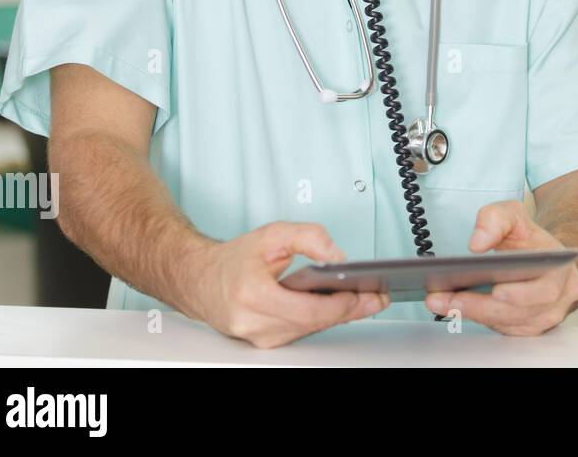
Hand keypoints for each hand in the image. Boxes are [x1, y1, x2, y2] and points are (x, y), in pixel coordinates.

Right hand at [184, 221, 388, 348]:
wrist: (199, 279)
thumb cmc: (234, 259)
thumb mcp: (273, 234)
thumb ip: (309, 237)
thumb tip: (337, 256)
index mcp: (253, 296)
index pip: (310, 310)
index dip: (343, 304)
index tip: (368, 294)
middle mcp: (254, 323)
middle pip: (315, 322)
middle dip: (350, 308)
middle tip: (378, 296)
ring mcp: (258, 337)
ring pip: (310, 329)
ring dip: (338, 315)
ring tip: (367, 298)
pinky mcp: (263, 342)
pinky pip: (301, 330)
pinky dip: (320, 318)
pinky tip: (338, 305)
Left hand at [424, 201, 577, 335]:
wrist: (538, 255)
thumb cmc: (528, 238)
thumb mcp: (512, 214)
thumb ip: (495, 219)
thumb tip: (477, 243)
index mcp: (561, 270)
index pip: (546, 288)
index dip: (522, 294)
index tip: (497, 291)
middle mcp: (557, 299)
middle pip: (522, 312)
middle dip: (484, 306)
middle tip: (452, 299)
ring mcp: (543, 317)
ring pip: (509, 324)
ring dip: (474, 314)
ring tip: (442, 301)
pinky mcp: (526, 328)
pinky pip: (501, 329)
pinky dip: (477, 319)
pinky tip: (453, 307)